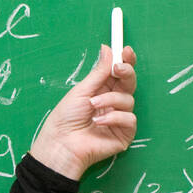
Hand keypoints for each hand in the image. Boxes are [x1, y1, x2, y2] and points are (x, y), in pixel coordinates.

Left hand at [29, 44, 137, 180]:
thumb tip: (108, 49)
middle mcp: (112, 103)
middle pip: (129, 83)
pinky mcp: (124, 134)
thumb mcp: (82, 90)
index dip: (125, 61)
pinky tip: (99, 122)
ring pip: (128, 100)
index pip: (119, 74)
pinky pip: (129, 118)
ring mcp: (119, 118)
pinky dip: (114, 117)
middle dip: (126, 73)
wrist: (62, 143)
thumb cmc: (66, 118)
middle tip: (119, 68)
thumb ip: (99, 72)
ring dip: (110, 100)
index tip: (126, 50)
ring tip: (93, 107)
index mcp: (102, 91)